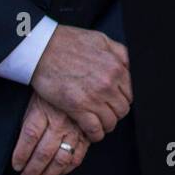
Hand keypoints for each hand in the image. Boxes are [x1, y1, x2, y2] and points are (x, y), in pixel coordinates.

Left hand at [11, 91, 85, 174]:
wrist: (76, 75)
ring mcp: (75, 128)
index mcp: (42, 110)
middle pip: (43, 152)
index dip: (21, 155)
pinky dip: (67, 169)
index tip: (16, 166)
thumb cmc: (51, 89)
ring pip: (61, 158)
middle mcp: (59, 121)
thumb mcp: (35, 98)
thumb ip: (29, 119)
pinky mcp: (86, 133)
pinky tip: (58, 173)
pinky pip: (78, 156)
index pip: (29, 137)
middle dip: (32, 171)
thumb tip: (20, 147)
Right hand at [30, 25, 131, 141]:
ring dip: (107, 124)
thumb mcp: (101, 40)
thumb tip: (130, 65)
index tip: (116, 101)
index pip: (132, 93)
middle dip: (116, 112)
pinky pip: (94, 129)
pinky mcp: (77, 107)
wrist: (42, 48)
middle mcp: (109, 83)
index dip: (124, 99)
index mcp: (116, 66)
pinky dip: (95, 134)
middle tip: (107, 112)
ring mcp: (94, 96)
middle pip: (123, 108)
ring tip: (100, 122)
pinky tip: (93, 132)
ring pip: (111, 121)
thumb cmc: (68, 42)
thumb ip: (119, 53)